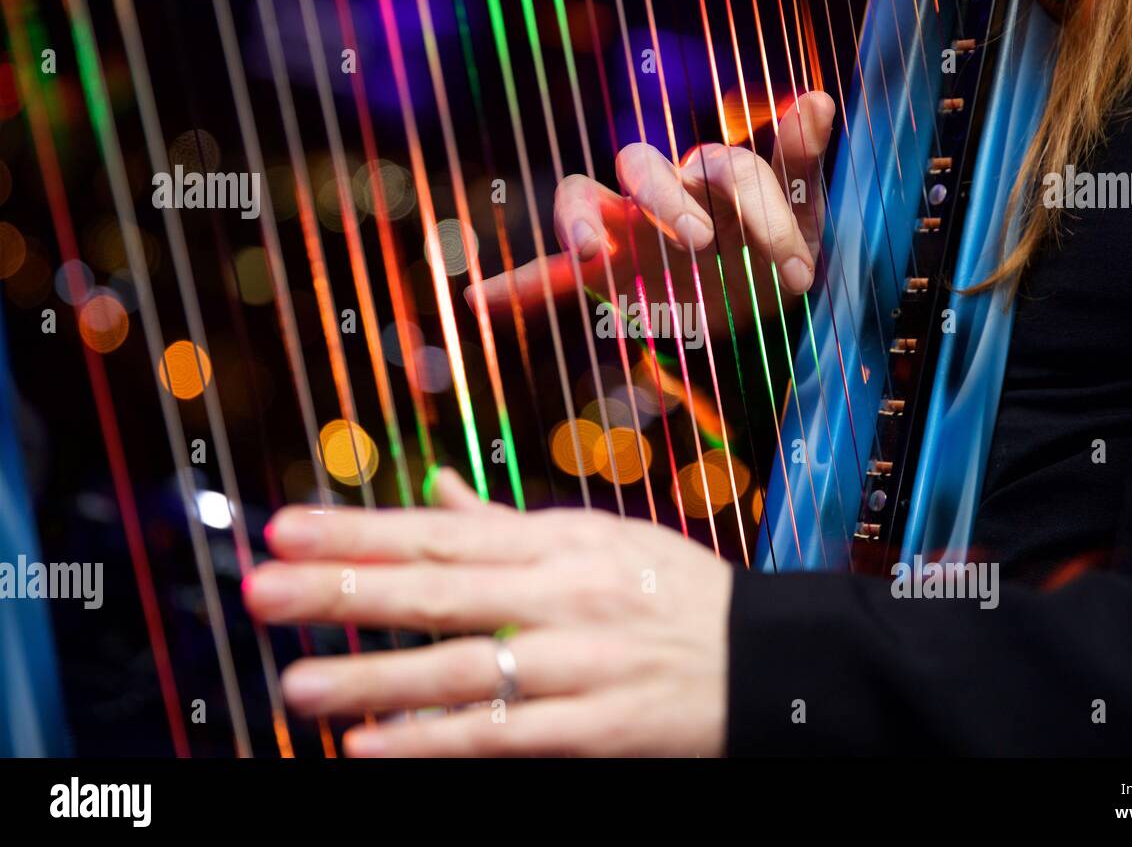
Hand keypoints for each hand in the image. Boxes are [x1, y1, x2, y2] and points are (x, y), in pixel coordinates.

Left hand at [244, 469, 733, 756]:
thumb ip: (505, 522)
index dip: (359, 530)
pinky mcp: (595, 727)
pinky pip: (504, 734)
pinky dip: (436, 742)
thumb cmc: (673, 593)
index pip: (440, 532)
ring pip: (462, 667)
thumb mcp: (598, 539)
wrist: (766, 660)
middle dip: (343, 589)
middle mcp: (560, 593)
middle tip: (260, 588)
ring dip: (374, 676)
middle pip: (437, 589)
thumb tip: (433, 489)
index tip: (284, 526)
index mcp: (556, 542)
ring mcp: (578, 660)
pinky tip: (373, 746)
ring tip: (295, 683)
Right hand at [470, 91, 835, 335]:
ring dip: (576, 223)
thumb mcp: (800, 219)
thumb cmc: (769, 254)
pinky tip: (480, 303)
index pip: (727, 168)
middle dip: (669, 200)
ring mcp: (621, 229)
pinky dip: (516, 287)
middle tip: (700, 242)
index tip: (796, 270)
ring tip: (585, 255)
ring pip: (581, 196)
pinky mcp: (597, 274)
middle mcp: (662, 191)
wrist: (746, 315)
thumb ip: (799, 161)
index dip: (761, 209)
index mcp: (714, 176)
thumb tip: (820, 96)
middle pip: (644, 166)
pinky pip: (547, 273)